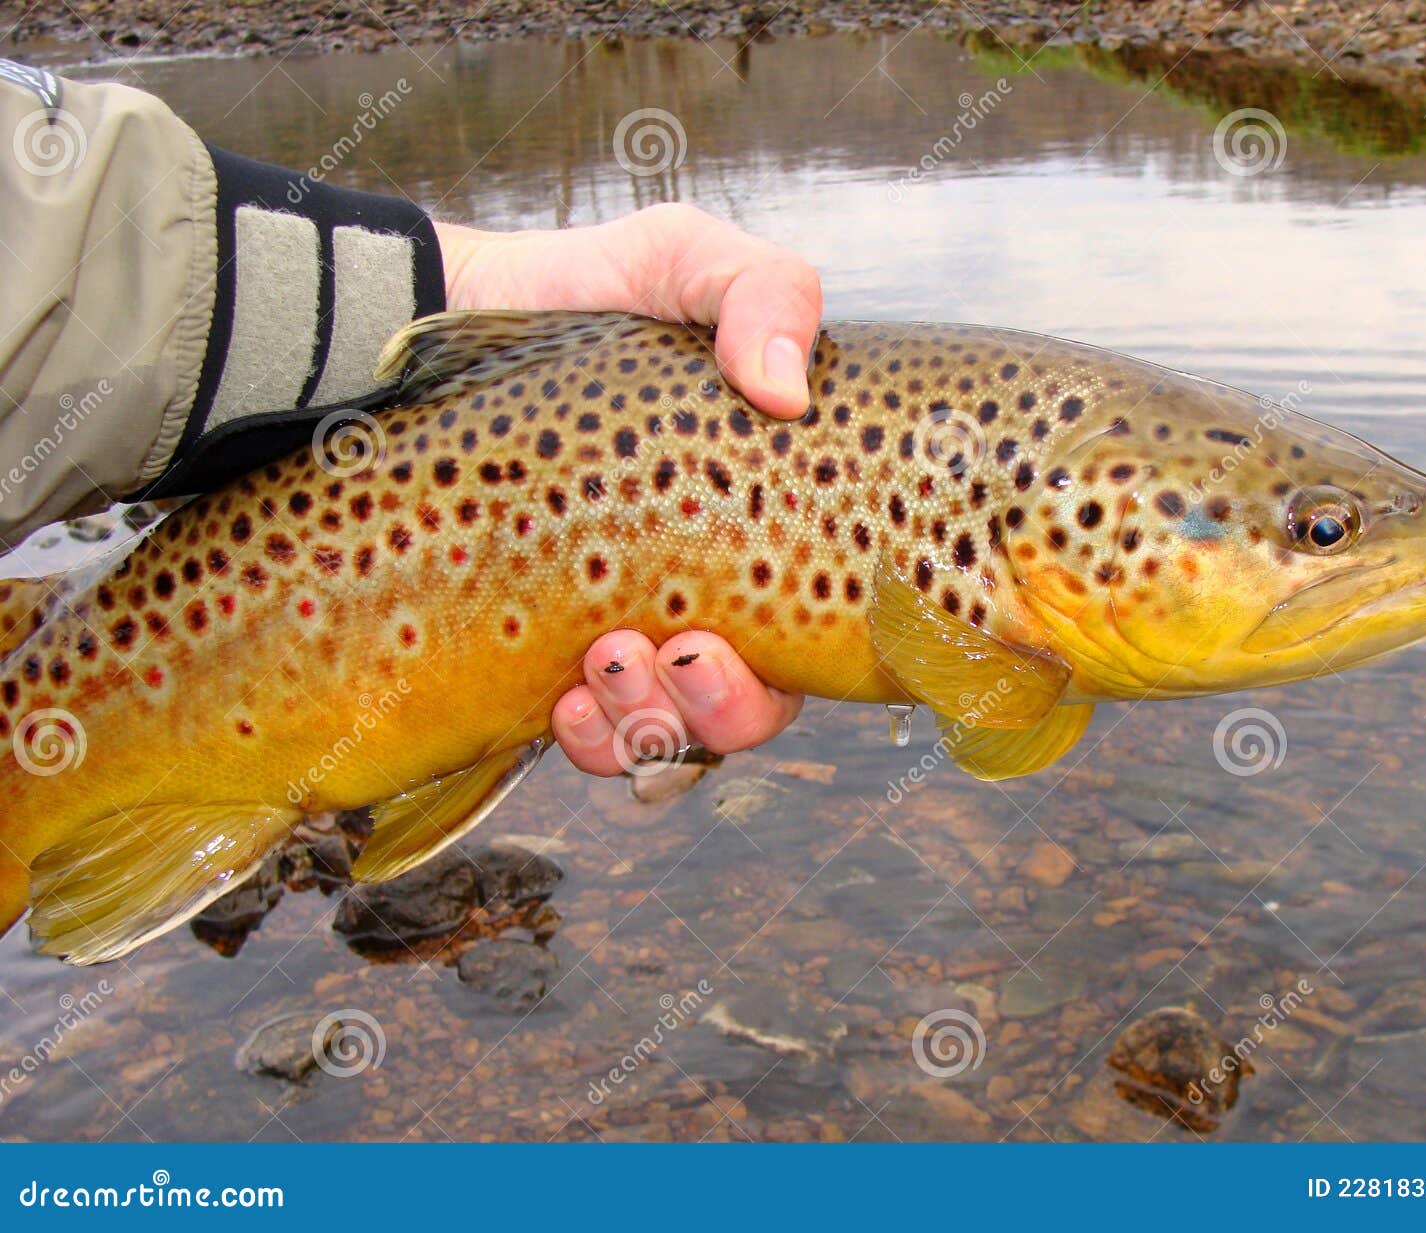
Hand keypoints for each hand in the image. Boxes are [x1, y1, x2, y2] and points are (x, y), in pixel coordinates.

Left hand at [431, 204, 817, 774]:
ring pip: (670, 737)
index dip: (805, 660)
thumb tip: (786, 391)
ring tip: (606, 661)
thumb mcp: (684, 260)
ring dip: (652, 725)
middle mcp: (704, 592)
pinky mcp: (545, 646)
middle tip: (673, 650)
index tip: (753, 633)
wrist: (445, 313)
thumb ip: (763, 290)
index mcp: (762, 524)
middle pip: (749, 708)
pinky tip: (567, 699)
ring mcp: (624, 625)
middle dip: (720, 707)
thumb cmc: (584, 291)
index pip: (814, 628)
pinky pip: (591, 738)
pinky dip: (593, 738)